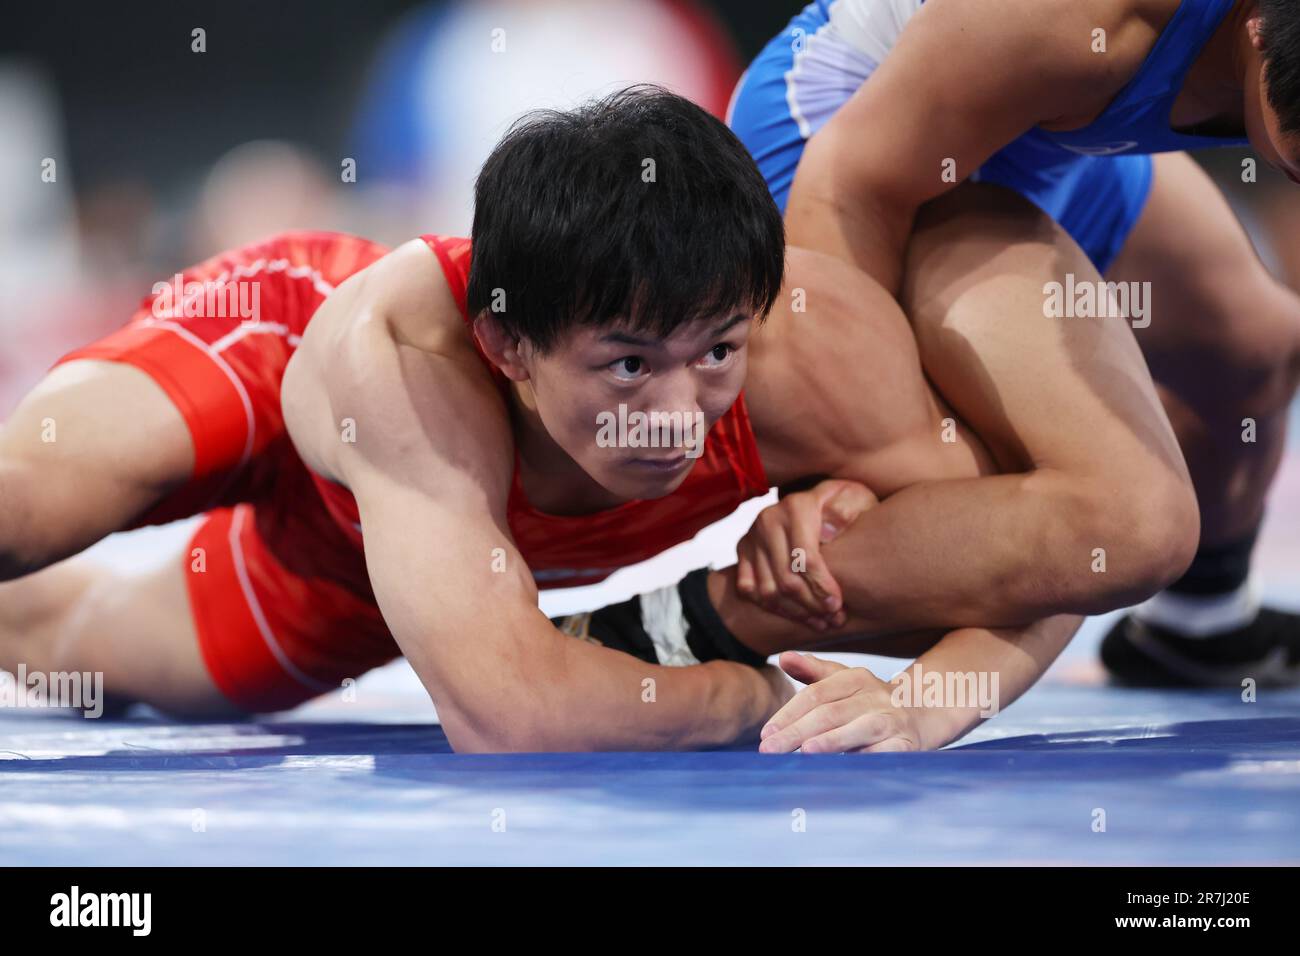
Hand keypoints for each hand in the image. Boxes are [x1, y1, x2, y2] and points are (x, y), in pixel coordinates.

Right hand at [735, 479, 876, 630]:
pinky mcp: (744, 549)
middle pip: (786, 579)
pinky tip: (797, 614)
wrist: (821, 499)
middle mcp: (769, 519)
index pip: (805, 558)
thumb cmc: (844, 504)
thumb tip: (826, 534)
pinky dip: (772, 608)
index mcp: (797, 506)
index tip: (837, 605)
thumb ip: (845, 511)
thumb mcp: (855, 498)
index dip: (821, 587)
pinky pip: (749, 589)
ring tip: (819, 622)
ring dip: (794, 613)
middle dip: (811, 605)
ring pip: (767, 590)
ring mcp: (753, 535)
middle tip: (833, 619)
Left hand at [758, 652, 923, 752]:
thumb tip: (784, 657)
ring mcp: (893, 718)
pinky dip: (866, 758)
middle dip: (798, 732)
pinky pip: (886, 751)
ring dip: (833, 741)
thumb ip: (813, 672)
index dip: (789, 713)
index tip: (766, 733)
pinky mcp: (907, 742)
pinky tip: (844, 768)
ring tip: (806, 752)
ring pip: (860, 728)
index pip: (816, 694)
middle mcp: (875, 694)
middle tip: (770, 750)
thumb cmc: (871, 701)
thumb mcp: (844, 681)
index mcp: (856, 677)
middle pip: (831, 712)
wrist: (926, 713)